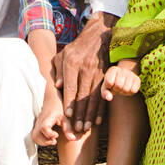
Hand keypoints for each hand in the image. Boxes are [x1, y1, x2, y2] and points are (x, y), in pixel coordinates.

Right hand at [31, 89, 64, 146]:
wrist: (50, 102)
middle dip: (46, 141)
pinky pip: (35, 137)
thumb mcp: (64, 118)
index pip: (44, 128)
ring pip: (35, 137)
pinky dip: (41, 141)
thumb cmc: (58, 110)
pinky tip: (49, 139)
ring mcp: (37, 125)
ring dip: (43, 142)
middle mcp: (40, 122)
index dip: (49, 134)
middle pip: (37, 135)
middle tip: (55, 141)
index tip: (56, 136)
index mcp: (47, 118)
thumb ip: (68, 128)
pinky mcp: (36, 128)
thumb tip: (73, 139)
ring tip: (53, 141)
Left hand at [54, 15, 110, 137]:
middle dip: (79, 114)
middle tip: (76, 128)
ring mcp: (98, 71)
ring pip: (94, 97)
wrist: (98, 36)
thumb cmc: (76, 48)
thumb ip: (58, 71)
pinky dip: (101, 109)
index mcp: (72, 62)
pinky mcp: (106, 75)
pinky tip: (98, 119)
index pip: (70, 86)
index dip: (69, 102)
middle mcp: (86, 67)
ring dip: (90, 114)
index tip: (67, 116)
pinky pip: (103, 95)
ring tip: (86, 127)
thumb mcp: (62, 55)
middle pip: (82, 95)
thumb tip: (58, 87)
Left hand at [101, 61, 139, 99]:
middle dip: (116, 90)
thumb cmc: (112, 84)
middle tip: (117, 87)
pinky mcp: (137, 79)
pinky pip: (133, 90)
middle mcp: (123, 69)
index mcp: (113, 69)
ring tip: (122, 88)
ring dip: (123, 92)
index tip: (111, 85)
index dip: (109, 87)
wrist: (123, 78)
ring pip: (126, 88)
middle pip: (118, 85)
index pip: (109, 82)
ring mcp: (131, 74)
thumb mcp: (106, 88)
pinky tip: (128, 89)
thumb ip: (105, 93)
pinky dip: (130, 93)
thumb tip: (109, 98)